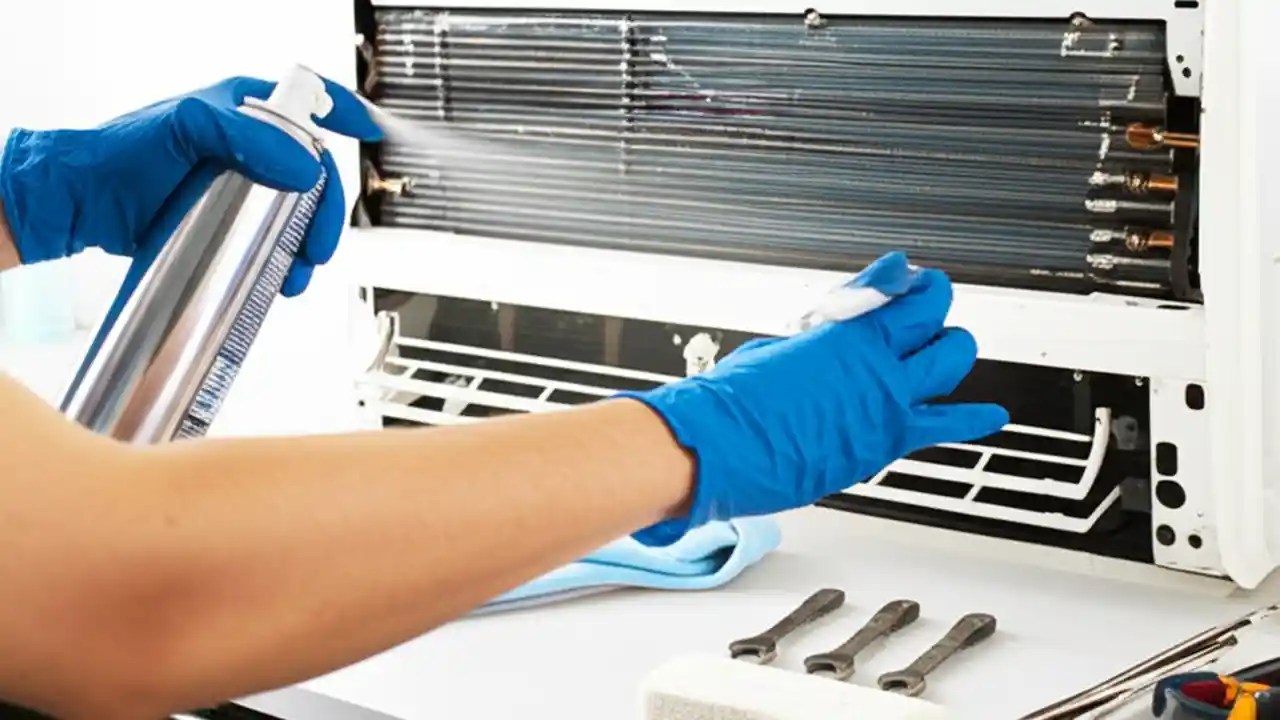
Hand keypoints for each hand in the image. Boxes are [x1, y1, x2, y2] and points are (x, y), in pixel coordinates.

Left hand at [0, 74, 382, 295]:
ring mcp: (244, 187)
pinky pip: (273, 240)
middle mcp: (252, 146)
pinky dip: (286, 263)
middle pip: (316, 175)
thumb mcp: (187, 127)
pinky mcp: (231, 223)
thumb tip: (308, 169)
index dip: (346, 113)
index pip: (309, 100)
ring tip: (297, 273)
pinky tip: (282, 279)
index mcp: (247, 110)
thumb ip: (248, 137)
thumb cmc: (124, 155)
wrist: (84, 205)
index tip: (372, 132)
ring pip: (300, 215)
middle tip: (318, 244)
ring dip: (308, 247)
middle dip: (327, 213)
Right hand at [621, 255, 1009, 545]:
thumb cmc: (731, 402)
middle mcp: (877, 368)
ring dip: (951, 353)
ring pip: (951, 366)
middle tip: (929, 314)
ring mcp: (886, 408)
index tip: (914, 281)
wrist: (714, 449)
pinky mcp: (883, 446)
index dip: (916, 285)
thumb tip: (838, 323)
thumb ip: (824, 334)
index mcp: (847, 335)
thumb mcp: (778, 348)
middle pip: (937, 326)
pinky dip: (972, 419)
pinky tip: (991, 415)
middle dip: (935, 316)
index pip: (906, 294)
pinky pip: (944, 426)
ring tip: (949, 349)